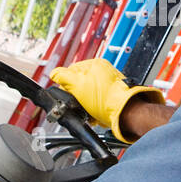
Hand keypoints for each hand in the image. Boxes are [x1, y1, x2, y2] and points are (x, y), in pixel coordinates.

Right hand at [48, 58, 164, 143]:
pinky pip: (98, 103)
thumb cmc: (106, 99)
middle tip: (79, 105)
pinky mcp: (113, 97)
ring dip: (86, 106)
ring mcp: (110, 85)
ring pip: (89, 95)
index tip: (68, 94)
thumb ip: (63, 77)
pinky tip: (96, 116)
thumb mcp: (78, 85)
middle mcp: (104, 73)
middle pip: (80, 85)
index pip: (72, 71)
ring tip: (88, 113)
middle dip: (77, 97)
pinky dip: (95, 110)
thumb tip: (54, 74)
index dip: (67, 84)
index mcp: (96, 65)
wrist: (125, 113)